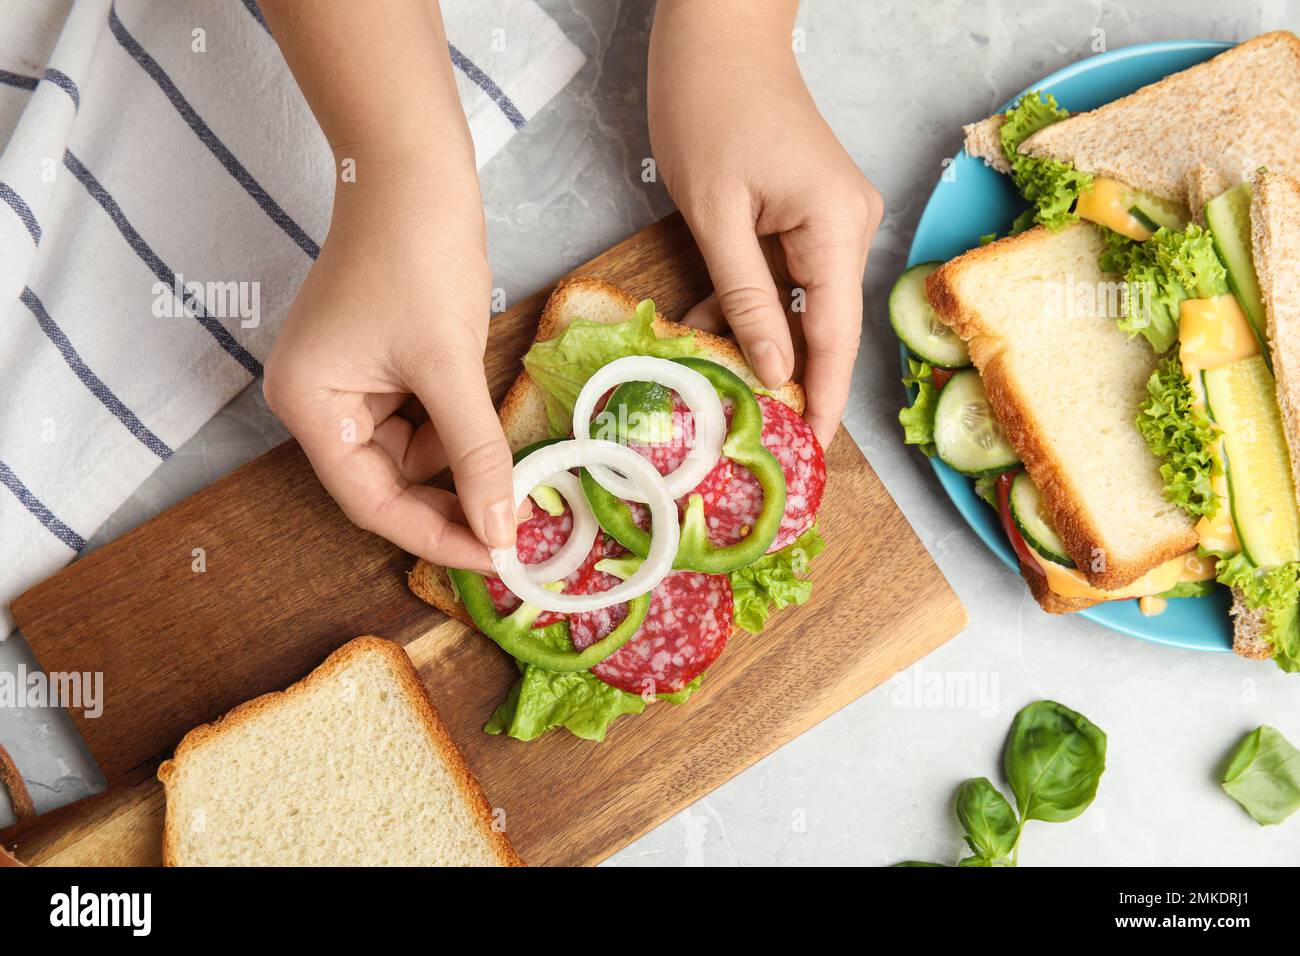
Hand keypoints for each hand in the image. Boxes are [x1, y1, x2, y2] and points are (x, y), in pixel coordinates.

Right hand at [263, 176, 514, 571]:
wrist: (416, 172)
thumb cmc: (419, 257)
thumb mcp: (450, 365)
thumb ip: (476, 453)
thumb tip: (502, 531)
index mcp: (309, 406)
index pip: (370, 501)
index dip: (433, 535)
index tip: (493, 558)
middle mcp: (318, 404)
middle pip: (388, 485)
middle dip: (451, 504)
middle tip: (512, 532)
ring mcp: (349, 385)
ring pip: (412, 457)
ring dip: (461, 469)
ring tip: (515, 483)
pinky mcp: (381, 368)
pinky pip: (422, 422)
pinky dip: (459, 435)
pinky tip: (496, 441)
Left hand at [648, 1, 882, 446]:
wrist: (718, 33)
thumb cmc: (710, 104)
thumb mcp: (715, 214)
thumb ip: (745, 297)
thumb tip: (773, 370)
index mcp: (837, 226)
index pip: (836, 337)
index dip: (825, 399)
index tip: (812, 453)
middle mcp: (851, 226)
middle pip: (825, 327)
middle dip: (792, 382)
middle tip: (759, 441)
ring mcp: (834, 219)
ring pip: (803, 306)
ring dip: (764, 346)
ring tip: (729, 397)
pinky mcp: (810, 214)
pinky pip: (788, 278)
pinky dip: (754, 307)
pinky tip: (715, 335)